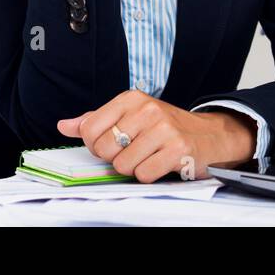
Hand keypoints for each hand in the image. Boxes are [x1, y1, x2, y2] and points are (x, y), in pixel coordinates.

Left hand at [57, 91, 256, 181]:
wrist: (209, 135)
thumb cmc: (165, 127)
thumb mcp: (130, 116)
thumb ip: (96, 121)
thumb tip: (64, 126)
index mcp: (131, 98)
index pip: (90, 129)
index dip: (96, 145)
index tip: (112, 144)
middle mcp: (147, 109)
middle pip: (104, 150)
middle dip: (116, 158)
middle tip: (135, 151)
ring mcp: (163, 128)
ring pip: (123, 165)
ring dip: (135, 168)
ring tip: (151, 156)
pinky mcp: (177, 149)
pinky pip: (144, 175)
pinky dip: (150, 175)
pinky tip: (162, 164)